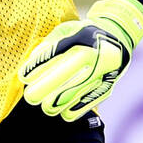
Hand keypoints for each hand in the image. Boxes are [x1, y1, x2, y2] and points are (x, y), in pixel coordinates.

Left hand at [18, 0, 142, 120]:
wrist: (118, 35)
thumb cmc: (84, 33)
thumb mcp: (66, 30)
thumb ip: (49, 45)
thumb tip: (32, 63)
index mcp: (83, 37)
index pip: (56, 53)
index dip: (38, 66)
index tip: (24, 77)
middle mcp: (95, 53)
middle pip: (67, 73)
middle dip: (45, 87)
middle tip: (31, 97)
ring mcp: (104, 70)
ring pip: (78, 90)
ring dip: (59, 101)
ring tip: (46, 107)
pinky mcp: (109, 83)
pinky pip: (91, 100)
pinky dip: (76, 108)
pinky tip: (63, 112)